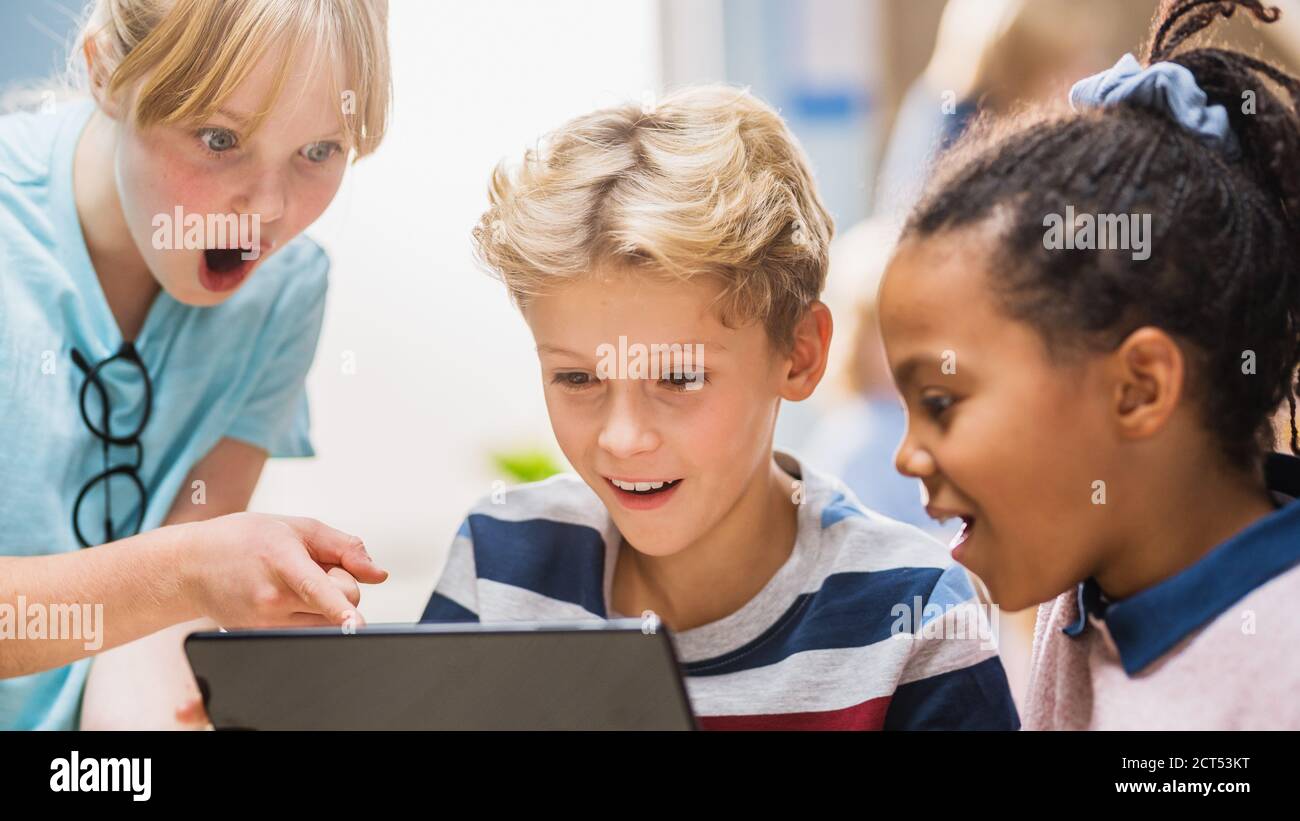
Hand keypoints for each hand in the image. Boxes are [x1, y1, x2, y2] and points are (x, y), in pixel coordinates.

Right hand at [181, 513, 387, 628]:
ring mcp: (264, 624)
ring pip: (327, 623)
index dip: (339, 607)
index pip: (318, 589)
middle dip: (340, 587)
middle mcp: (272, 599)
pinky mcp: (261, 638)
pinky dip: (308, 616)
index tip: (354, 623)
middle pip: (340, 605)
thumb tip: (379, 574)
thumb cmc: (245, 540)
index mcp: (281, 562)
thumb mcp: (297, 527)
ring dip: (325, 605)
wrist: (190, 566)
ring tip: (292, 583)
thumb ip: (345, 548)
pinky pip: (306, 632)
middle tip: (312, 568)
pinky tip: (282, 597)